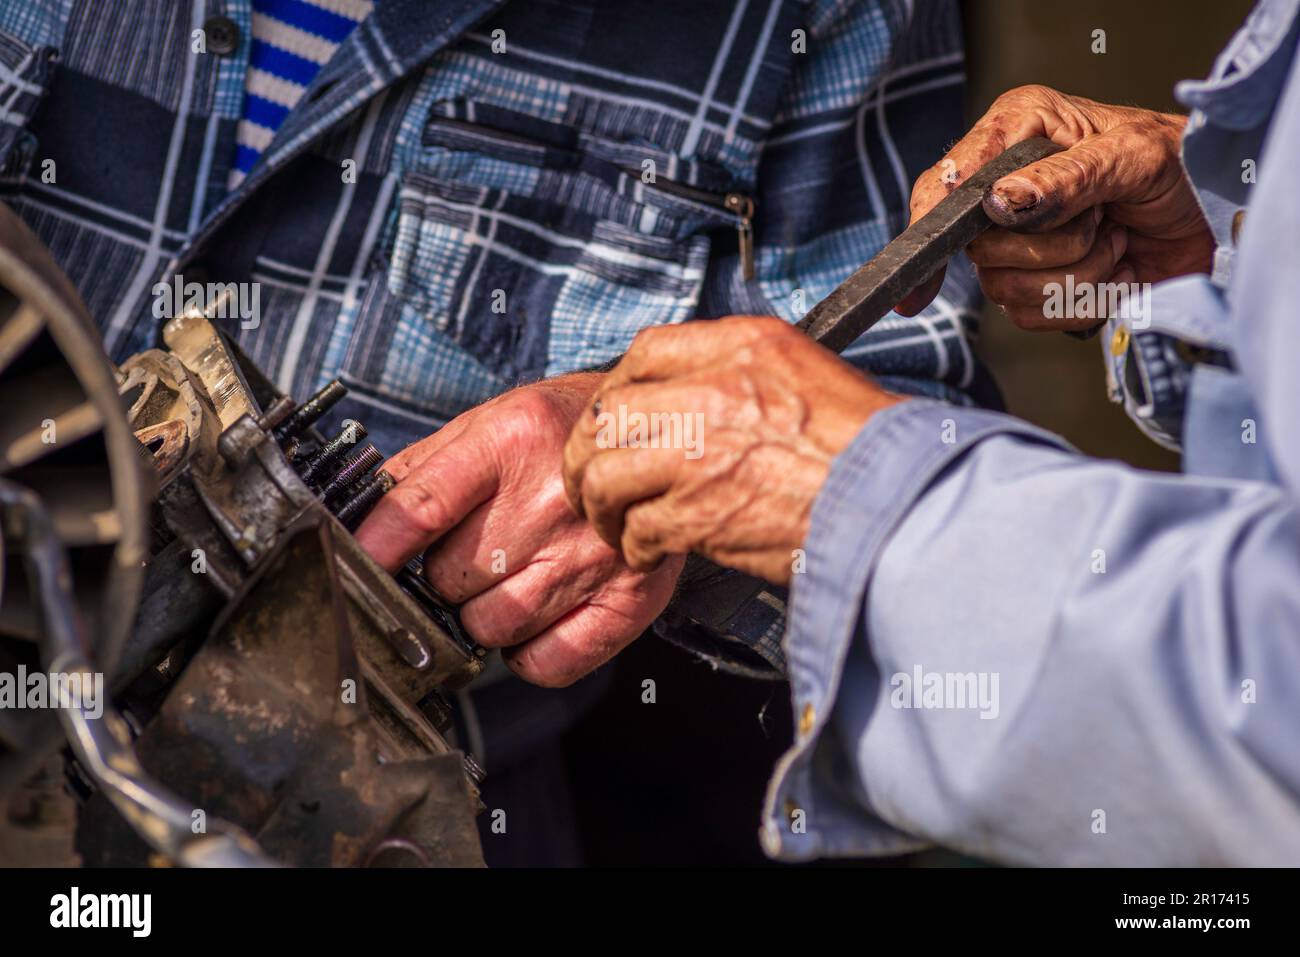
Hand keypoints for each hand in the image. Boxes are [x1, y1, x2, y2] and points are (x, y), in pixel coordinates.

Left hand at [354, 373, 682, 687]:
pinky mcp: (629, 600)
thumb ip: (424, 468)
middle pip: (450, 579)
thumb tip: (360, 521)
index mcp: (510, 441)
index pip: (419, 509)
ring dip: (485, 613)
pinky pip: (546, 663)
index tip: (354, 568)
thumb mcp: (491, 421)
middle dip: (447, 574)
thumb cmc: (562, 434)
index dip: (375, 548)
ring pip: (491, 626)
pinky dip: (528, 653)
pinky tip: (538, 614)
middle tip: (475, 550)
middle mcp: (552, 499)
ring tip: (511, 575)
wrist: (659, 436)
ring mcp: (593, 555)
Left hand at [562, 316, 902, 584]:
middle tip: (594, 478)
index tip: (615, 418)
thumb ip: (741, 375)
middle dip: (591, 452)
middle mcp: (713, 390)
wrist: (896, 503)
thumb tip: (687, 396)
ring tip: (616, 524)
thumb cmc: (865, 447)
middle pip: (609, 412)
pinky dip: (635, 546)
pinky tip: (650, 552)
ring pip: (608, 472)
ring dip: (603, 505)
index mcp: (743, 346)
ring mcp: (700, 451)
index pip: (646, 351)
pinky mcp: (698, 512)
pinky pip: (637, 527)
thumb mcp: (806, 375)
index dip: (619, 388)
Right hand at [897, 84, 1213, 329]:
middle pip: (979, 248)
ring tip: (1115, 241)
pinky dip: (1081, 301)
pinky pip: (1028, 315)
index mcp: (1016, 134)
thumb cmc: (1180, 165)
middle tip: (1101, 219)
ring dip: (1077, 274)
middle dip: (1053, 245)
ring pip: (1005, 288)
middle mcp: (1005, 188)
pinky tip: (1111, 269)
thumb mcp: (1133, 156)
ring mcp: (1015, 242)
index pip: (947, 182)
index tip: (929, 256)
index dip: (931, 220)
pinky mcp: (1034, 286)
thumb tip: (1001, 201)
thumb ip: (1067, 177)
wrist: (1216, 216)